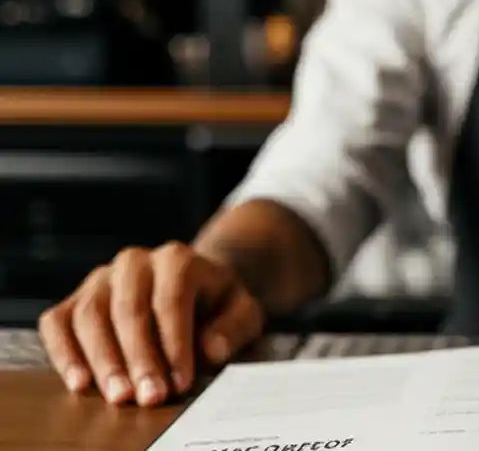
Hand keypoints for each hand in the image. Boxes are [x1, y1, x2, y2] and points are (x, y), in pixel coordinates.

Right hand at [38, 242, 265, 406]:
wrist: (194, 288)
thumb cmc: (217, 304)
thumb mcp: (243, 311)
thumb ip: (234, 326)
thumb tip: (211, 349)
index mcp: (178, 259)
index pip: (171, 300)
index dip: (175, 344)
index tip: (181, 383)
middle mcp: (134, 262)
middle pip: (128, 309)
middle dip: (139, 358)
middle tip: (149, 397)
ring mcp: (100, 279)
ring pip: (89, 315)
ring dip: (103, 361)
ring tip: (120, 397)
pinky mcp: (75, 300)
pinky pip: (57, 322)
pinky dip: (64, 352)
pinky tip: (80, 383)